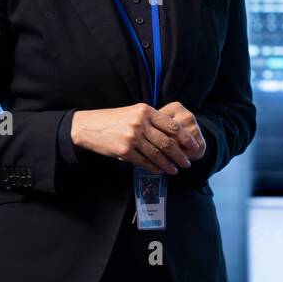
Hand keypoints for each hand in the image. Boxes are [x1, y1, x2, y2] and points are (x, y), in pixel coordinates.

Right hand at [70, 103, 202, 174]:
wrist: (88, 127)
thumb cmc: (115, 120)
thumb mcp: (135, 112)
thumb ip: (153, 120)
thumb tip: (175, 134)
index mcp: (146, 111)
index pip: (172, 125)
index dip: (186, 138)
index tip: (194, 145)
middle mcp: (140, 123)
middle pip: (168, 142)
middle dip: (181, 154)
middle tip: (188, 162)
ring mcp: (132, 137)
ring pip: (158, 154)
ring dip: (170, 164)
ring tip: (177, 169)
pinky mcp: (124, 151)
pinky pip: (145, 162)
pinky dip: (156, 168)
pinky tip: (162, 171)